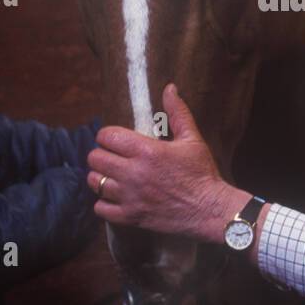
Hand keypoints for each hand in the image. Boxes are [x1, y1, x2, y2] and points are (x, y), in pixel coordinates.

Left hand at [87, 84, 247, 243]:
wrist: (210, 210)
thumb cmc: (202, 173)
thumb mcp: (192, 139)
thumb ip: (177, 112)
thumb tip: (170, 88)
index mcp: (147, 151)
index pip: (107, 136)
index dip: (107, 135)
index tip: (115, 139)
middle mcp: (133, 173)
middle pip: (95, 158)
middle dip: (101, 154)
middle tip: (112, 156)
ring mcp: (130, 196)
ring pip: (94, 182)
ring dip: (100, 177)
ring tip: (111, 175)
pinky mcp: (130, 217)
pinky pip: (100, 208)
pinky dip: (104, 202)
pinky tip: (115, 197)